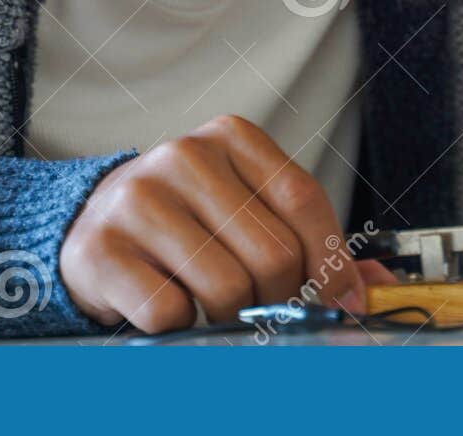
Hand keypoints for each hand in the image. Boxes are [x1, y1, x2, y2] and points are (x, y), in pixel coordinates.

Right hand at [59, 114, 393, 332]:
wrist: (93, 223)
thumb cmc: (189, 219)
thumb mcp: (248, 208)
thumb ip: (309, 239)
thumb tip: (370, 287)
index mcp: (230, 137)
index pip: (303, 200)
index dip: (330, 261)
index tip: (341, 299)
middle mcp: (183, 156)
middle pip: (271, 255)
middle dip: (276, 296)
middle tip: (258, 301)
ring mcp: (137, 199)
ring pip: (225, 289)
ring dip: (229, 315)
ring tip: (210, 298)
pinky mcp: (101, 248)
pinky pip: (171, 312)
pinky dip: (180, 325)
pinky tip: (168, 300)